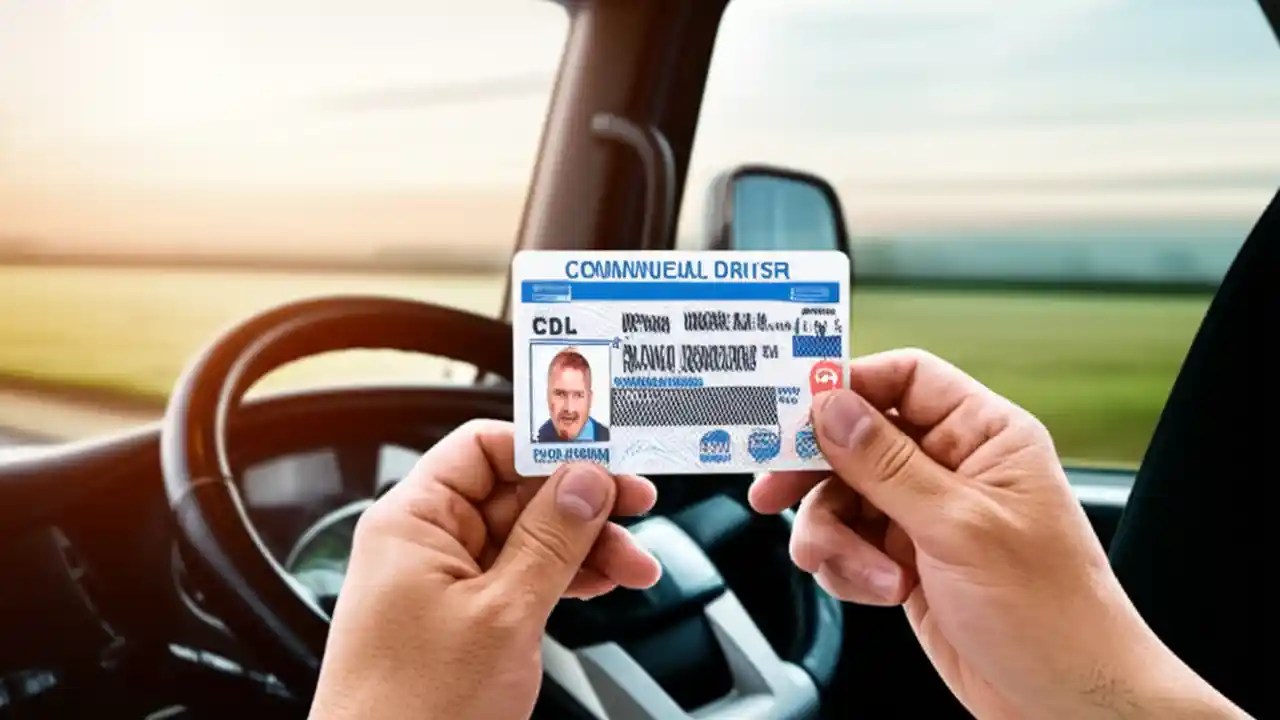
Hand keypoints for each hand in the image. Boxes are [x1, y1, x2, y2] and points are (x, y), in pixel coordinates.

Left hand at [308, 420, 660, 719]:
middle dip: (581, 501)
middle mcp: (427, 544)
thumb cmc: (410, 712)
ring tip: (634, 562)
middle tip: (635, 504)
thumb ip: (550, 540)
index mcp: (412, 522)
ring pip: (529, 537)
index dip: (546, 446)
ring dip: (586, 544)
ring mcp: (448, 583)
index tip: (603, 453)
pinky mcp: (467, 619)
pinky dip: (568, 577)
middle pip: (515, 492)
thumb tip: (586, 481)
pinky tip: (606, 582)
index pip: (484, 447)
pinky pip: (525, 576)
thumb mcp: (502, 614)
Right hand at [750, 350, 1241, 718]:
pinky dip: (845, 567)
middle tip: (773, 491)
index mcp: (985, 437)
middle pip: (858, 439)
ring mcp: (928, 516)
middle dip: (814, 470)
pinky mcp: (908, 560)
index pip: (905, 379)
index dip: (848, 385)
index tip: (794, 408)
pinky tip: (875, 590)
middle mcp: (954, 468)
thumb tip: (833, 408)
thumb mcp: (959, 528)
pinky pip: (848, 543)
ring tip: (857, 569)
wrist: (1064, 702)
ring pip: (843, 497)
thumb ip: (886, 464)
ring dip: (834, 535)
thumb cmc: (1051, 614)